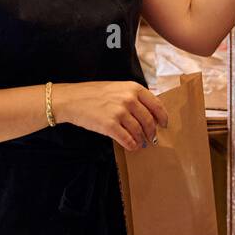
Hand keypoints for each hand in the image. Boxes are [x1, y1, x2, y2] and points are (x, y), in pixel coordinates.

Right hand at [52, 80, 168, 150]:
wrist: (71, 99)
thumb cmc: (93, 93)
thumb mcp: (117, 87)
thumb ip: (133, 96)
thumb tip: (149, 112)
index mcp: (133, 88)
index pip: (156, 104)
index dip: (162, 117)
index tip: (164, 124)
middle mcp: (128, 99)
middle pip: (149, 120)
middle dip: (152, 132)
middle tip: (152, 138)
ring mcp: (119, 112)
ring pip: (139, 131)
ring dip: (142, 140)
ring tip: (141, 143)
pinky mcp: (109, 125)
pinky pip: (127, 139)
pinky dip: (132, 145)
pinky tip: (132, 147)